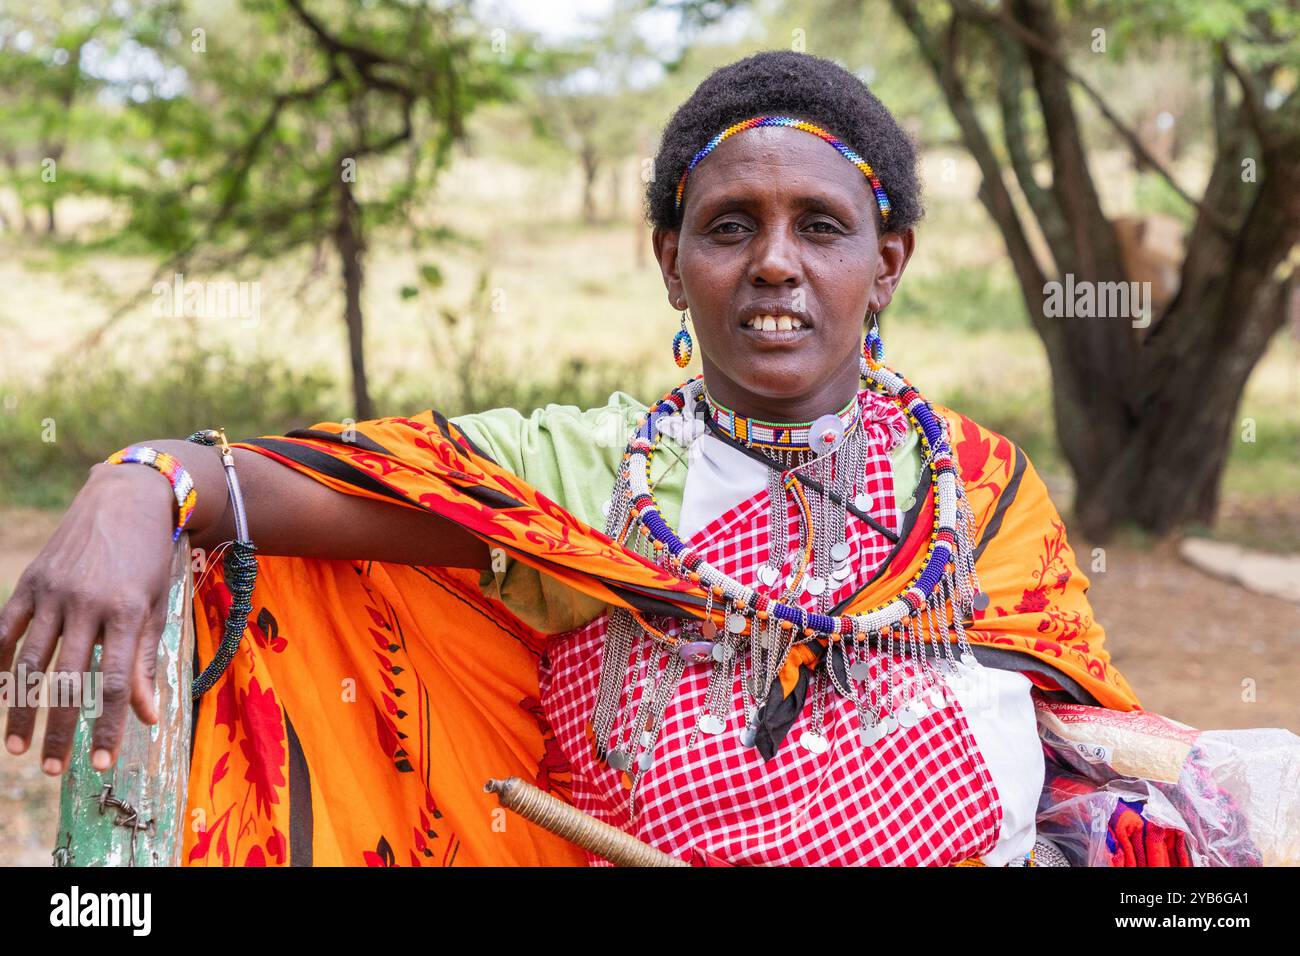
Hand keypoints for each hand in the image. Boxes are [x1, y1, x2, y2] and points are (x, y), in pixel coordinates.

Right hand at [0, 462, 176, 775]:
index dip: (109, 726)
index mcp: (126, 613)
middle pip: (68, 681)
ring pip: (31, 662)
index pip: (115, 683)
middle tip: (52, 768)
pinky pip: (6, 630)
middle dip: (59, 729)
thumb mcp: (156, 606)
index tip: (103, 762)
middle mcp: (87, 604)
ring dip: (21, 709)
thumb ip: (145, 660)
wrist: (128, 498)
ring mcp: (53, 592)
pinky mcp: (30, 580)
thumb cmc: (150, 558)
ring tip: (17, 748)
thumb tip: (147, 717)